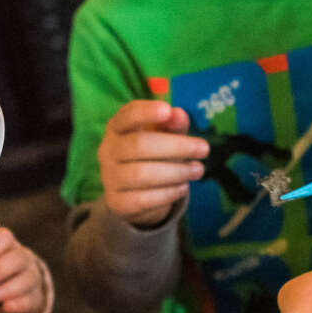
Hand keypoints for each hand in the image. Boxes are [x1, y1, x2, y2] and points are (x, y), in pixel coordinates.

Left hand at [0, 225, 51, 312]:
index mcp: (5, 243)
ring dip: (5, 289)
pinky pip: (30, 300)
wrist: (12, 294)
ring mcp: (30, 278)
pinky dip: (17, 304)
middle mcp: (22, 257)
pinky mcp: (34, 299)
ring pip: (26, 279)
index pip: (3, 238)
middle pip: (17, 258)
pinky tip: (4, 307)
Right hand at [98, 100, 205, 226]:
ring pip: (141, 174)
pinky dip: (168, 193)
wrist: (136, 191)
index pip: (126, 116)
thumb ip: (173, 124)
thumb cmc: (154, 154)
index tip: (167, 110)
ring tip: (198, 170)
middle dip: (176, 146)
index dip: (145, 112)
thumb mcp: (166, 135)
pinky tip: (183, 187)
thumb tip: (178, 114)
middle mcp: (107, 151)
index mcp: (117, 128)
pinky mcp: (116, 202)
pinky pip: (143, 199)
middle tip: (204, 149)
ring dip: (176, 172)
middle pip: (138, 145)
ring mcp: (109, 178)